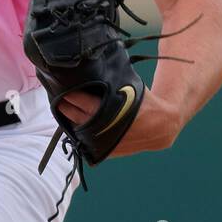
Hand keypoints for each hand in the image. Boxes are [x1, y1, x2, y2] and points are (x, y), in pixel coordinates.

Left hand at [55, 88, 179, 156]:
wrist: (162, 126)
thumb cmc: (145, 102)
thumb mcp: (130, 88)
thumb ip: (113, 82)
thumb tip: (93, 69)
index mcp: (112, 111)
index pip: (83, 102)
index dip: (71, 96)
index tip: (63, 90)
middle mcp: (107, 128)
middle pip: (78, 118)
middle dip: (67, 108)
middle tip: (59, 99)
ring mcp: (106, 142)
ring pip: (81, 132)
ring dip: (71, 122)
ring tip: (65, 111)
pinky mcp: (108, 151)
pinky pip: (87, 144)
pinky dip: (81, 135)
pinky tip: (75, 125)